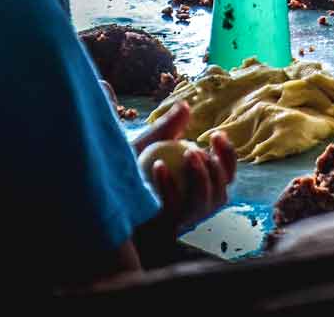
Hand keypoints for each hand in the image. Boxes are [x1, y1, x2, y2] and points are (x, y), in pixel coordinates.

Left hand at [132, 102, 237, 233]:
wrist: (106, 199)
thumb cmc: (131, 172)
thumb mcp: (150, 145)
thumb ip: (169, 127)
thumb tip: (185, 105)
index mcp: (204, 185)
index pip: (227, 172)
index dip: (227, 154)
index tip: (216, 134)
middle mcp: (200, 205)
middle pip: (222, 188)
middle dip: (216, 166)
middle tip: (197, 146)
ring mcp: (185, 219)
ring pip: (205, 201)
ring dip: (201, 176)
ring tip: (188, 152)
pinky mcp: (166, 228)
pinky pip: (174, 208)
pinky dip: (169, 185)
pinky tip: (159, 166)